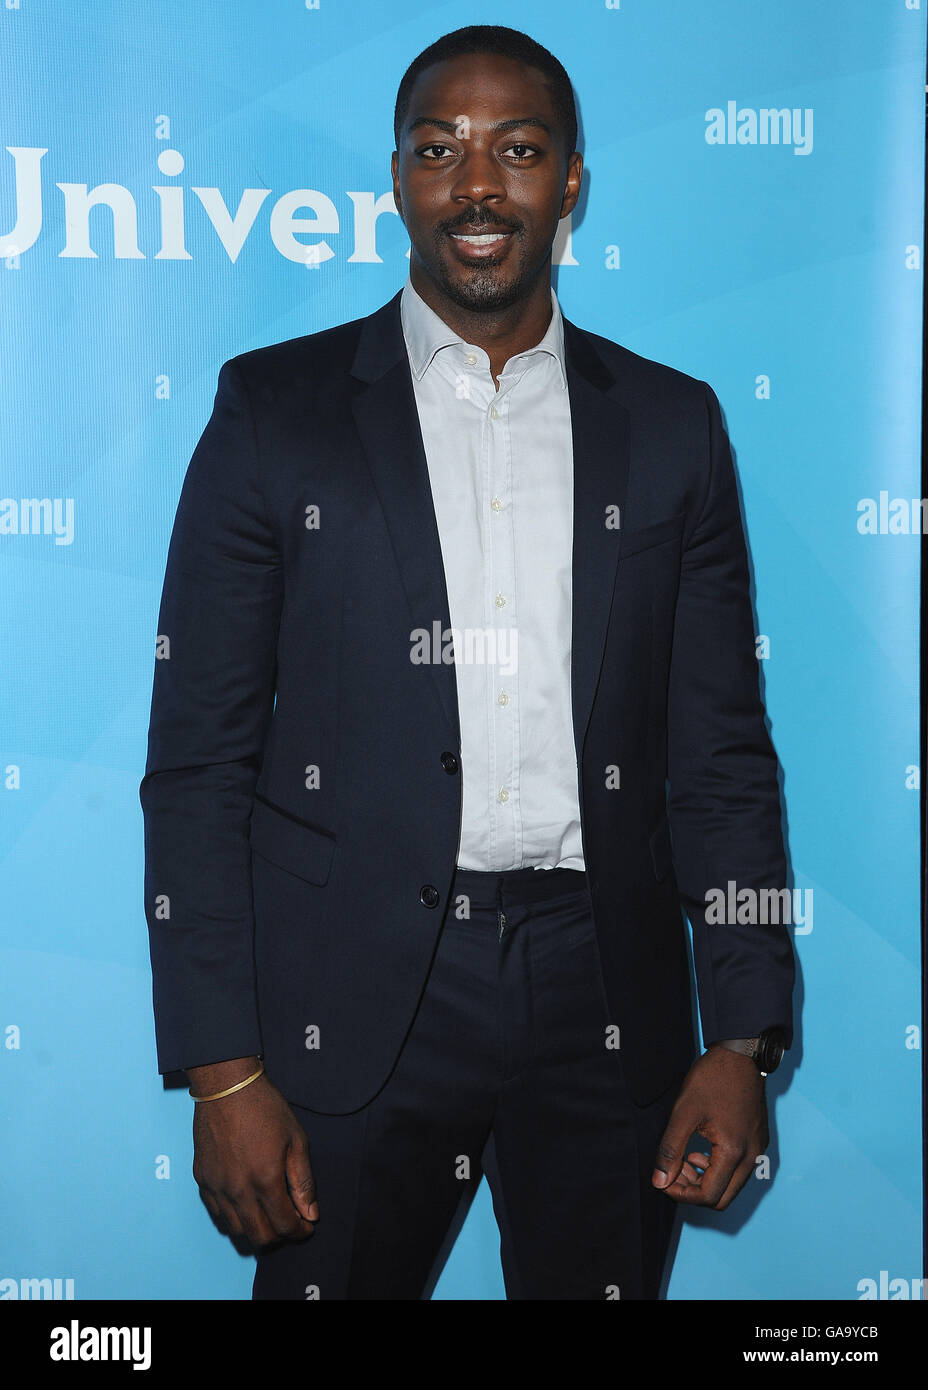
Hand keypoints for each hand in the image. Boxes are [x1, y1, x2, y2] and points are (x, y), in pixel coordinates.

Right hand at [188, 1059, 317, 1248]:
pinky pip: (217, 1213)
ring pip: (236, 1230)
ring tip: (268, 1214)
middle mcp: (238, 1190)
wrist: (226, 1086)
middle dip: (280, 1235)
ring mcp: (217, 1187)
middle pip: (259, 1236)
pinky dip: (234, 1217)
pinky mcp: (202, 1180)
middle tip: (290, 1222)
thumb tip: (310, 1213)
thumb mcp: (295, 1139)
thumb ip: (303, 1180)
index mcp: (265, 1180)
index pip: (284, 1225)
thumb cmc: (264, 1108)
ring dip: (255, 1229)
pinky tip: (246, 1204)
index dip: (299, 1231)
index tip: (306, 1225)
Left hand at [651, 1045, 766, 1209]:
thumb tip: (660, 1182)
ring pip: (732, 1185)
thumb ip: (671, 1150)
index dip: (682, 1195)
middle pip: (723, 1198)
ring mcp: (759, 1149)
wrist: (740, 1055)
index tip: (664, 1181)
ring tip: (684, 1158)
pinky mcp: (759, 1141)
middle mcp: (752, 1156)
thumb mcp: (684, 1113)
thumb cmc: (712, 1079)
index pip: (709, 1196)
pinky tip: (701, 1149)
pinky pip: (740, 1169)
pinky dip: (719, 1168)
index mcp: (734, 1152)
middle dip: (694, 1191)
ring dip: (706, 1180)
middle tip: (674, 1171)